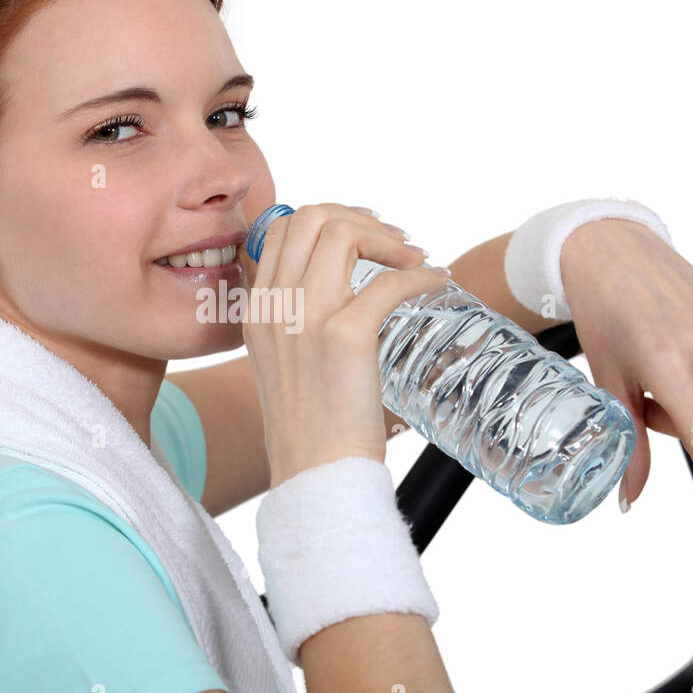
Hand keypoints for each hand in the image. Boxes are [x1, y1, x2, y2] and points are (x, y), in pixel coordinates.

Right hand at [241, 203, 448, 488]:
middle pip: (312, 218)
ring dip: (387, 238)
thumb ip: (298, 325)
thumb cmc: (310, 429)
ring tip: (412, 258)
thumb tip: (347, 296)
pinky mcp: (345, 336)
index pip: (283, 230)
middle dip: (359, 218)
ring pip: (343, 233)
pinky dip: (419, 275)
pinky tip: (434, 283)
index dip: (328, 219)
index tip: (363, 235)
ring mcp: (307, 318)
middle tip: (392, 241)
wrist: (315, 475)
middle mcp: (276, 307)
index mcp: (258, 311)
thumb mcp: (284, 365)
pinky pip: (389, 281)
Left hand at [559, 219, 692, 534]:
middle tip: (640, 394)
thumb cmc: (599, 314)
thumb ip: (626, 443)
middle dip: (674, 424)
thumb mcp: (607, 381)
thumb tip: (630, 501)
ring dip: (692, 403)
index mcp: (666, 362)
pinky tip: (679, 364)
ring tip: (655, 370)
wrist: (608, 251)